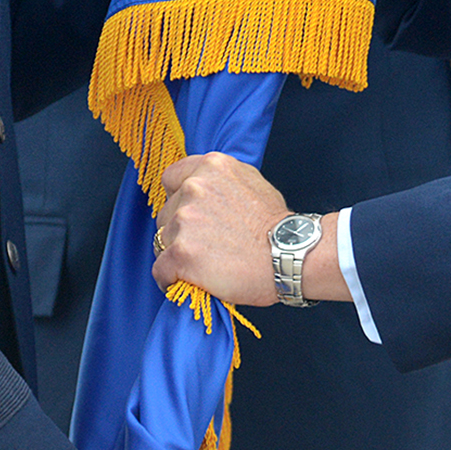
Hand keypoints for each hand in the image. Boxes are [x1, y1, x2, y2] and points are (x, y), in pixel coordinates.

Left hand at [154, 153, 348, 306]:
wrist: (290, 256)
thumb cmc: (276, 226)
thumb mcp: (251, 181)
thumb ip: (220, 181)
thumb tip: (202, 189)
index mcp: (210, 167)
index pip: (171, 179)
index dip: (178, 199)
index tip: (189, 214)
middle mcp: (194, 188)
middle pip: (165, 212)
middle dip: (179, 229)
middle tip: (204, 245)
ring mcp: (185, 220)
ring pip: (162, 240)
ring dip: (177, 253)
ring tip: (203, 265)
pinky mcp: (181, 253)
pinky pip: (160, 269)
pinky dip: (170, 279)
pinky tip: (186, 282)